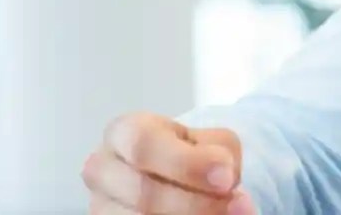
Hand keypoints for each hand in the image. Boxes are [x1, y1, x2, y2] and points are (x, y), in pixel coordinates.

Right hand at [82, 112, 256, 214]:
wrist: (172, 176)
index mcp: (123, 133)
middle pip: (143, 194)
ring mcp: (101, 206)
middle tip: (239, 205)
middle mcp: (102, 170)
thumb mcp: (208, 140)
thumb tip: (226, 182)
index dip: (187, 164)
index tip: (226, 178)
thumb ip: (219, 153)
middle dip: (197, 203)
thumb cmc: (189, 153)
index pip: (144, 145)